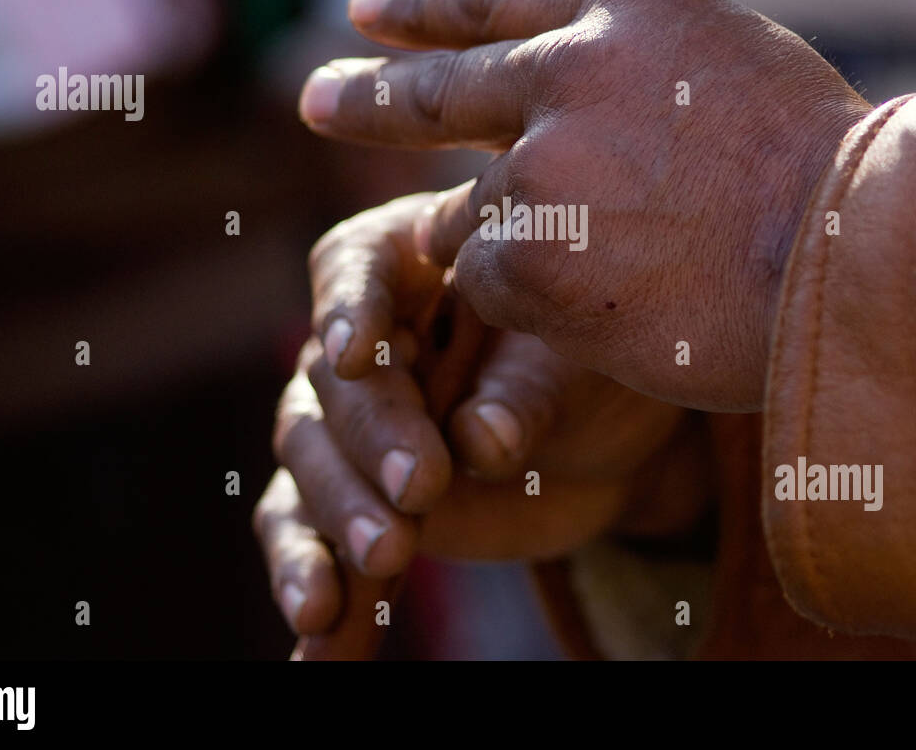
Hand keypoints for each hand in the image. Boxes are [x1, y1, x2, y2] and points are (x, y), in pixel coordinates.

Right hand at [254, 194, 707, 657]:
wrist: (605, 438)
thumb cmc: (591, 365)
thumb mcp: (579, 364)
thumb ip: (528, 394)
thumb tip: (482, 441)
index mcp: (408, 265)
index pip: (357, 268)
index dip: (349, 308)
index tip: (356, 352)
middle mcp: (360, 343)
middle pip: (334, 387)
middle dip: (370, 444)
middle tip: (420, 492)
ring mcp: (349, 428)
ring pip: (310, 468)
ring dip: (330, 525)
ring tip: (359, 583)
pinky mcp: (353, 502)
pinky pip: (315, 543)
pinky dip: (315, 593)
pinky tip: (314, 651)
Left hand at [298, 0, 870, 409]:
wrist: (855, 258)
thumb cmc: (824, 171)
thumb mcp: (734, 65)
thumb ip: (638, 63)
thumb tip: (565, 84)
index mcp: (623, 10)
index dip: (425, 4)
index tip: (368, 13)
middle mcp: (564, 74)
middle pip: (437, 88)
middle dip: (369, 94)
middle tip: (316, 96)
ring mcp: (540, 168)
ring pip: (477, 213)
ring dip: (516, 241)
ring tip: (606, 260)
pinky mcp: (530, 260)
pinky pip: (497, 284)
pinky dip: (537, 301)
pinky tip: (613, 305)